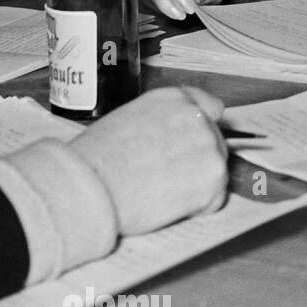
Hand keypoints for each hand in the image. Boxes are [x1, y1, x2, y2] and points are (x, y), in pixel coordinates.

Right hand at [71, 86, 227, 235]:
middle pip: (214, 143)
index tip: (193, 146)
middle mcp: (197, 116)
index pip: (210, 108)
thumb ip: (161, 121)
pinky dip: (198, 208)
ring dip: (197, 185)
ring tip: (162, 193)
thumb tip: (172, 137)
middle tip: (166, 179)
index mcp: (175, 99)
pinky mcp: (212, 177)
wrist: (91, 186)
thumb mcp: (129, 119)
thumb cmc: (97, 159)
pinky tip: (170, 206)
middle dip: (197, 162)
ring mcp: (209, 145)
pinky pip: (215, 199)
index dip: (201, 131)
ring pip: (216, 171)